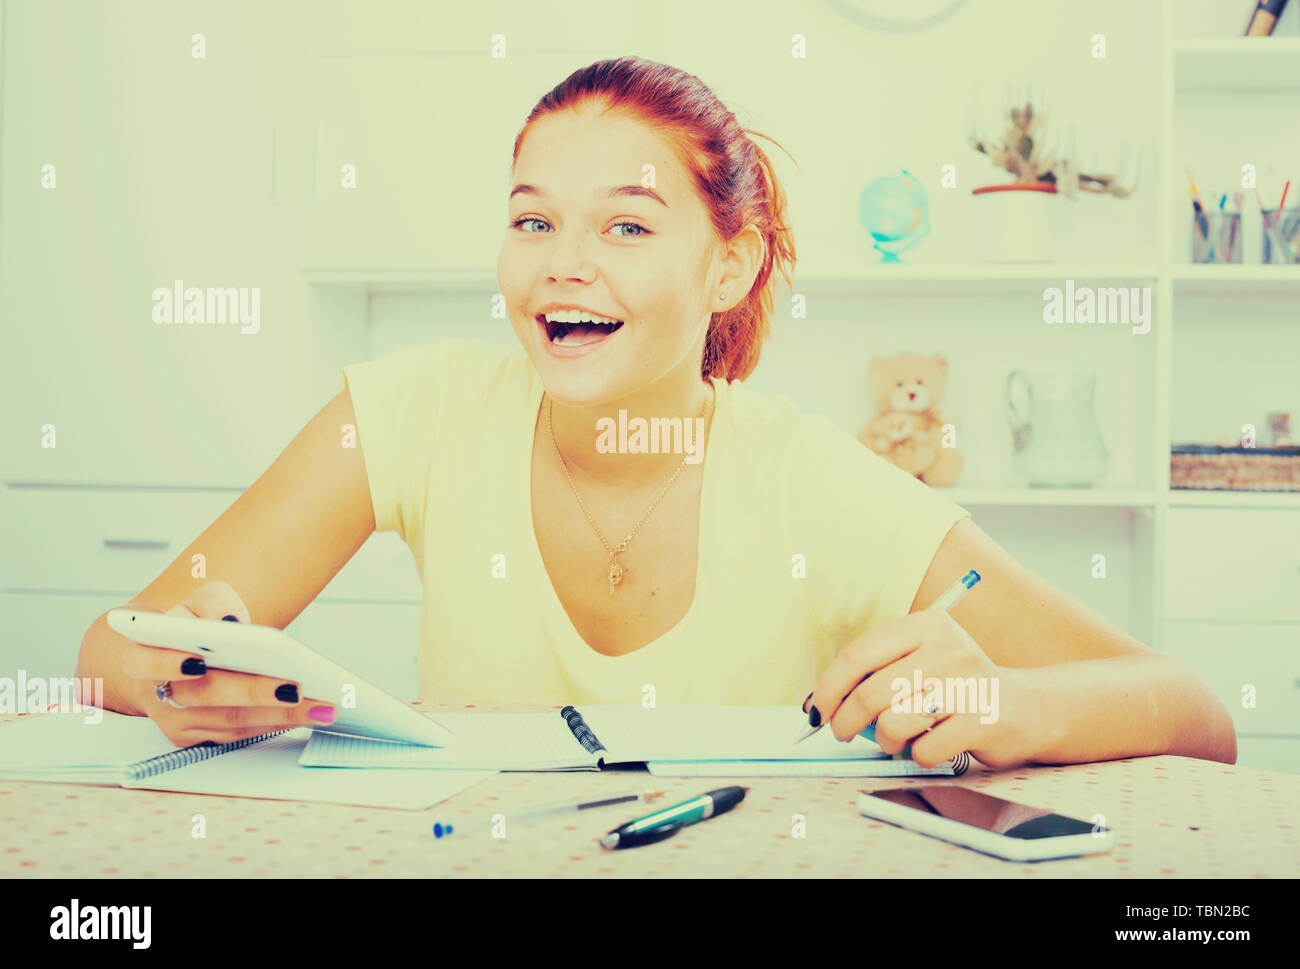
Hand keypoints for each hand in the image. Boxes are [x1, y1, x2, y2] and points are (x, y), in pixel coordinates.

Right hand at [120, 580, 336, 746]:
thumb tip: (230, 621)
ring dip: (279, 716)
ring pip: (229, 722)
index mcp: (142, 655)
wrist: (177, 653)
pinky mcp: (197, 738)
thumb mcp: (198, 601)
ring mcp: (175, 721)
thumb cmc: (191, 624)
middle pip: (205, 696)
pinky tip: (307, 714)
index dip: (169, 664)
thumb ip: (211, 602)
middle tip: (296, 688)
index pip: (146, 662)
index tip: (199, 662)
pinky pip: (240, 734)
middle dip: (253, 692)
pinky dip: (276, 723)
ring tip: (320, 706)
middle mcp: (154, 693)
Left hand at [804, 609, 1041, 767]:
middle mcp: (948, 649)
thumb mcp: (920, 660)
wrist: (1025, 706)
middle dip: (846, 721)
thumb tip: (819, 703)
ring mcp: (968, 685)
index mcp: (926, 625)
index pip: (857, 655)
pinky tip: (931, 743)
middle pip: (871, 693)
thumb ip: (876, 671)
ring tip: (895, 737)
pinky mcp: (983, 721)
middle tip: (842, 732)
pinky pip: (925, 750)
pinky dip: (918, 755)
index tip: (817, 709)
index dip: (829, 687)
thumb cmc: (956, 685)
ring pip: (894, 724)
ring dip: (885, 740)